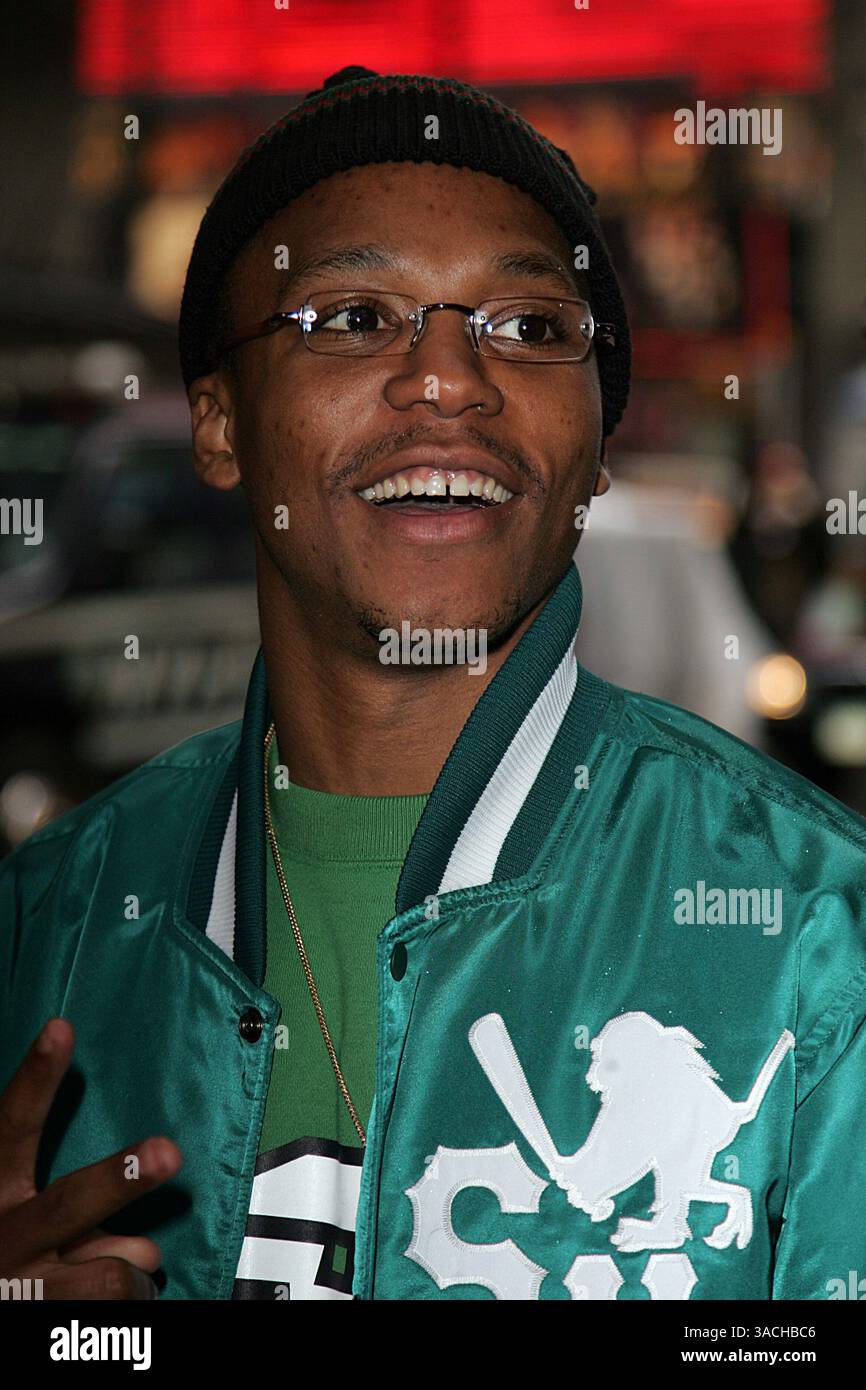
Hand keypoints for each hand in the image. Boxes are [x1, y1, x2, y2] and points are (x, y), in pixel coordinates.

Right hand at [0, 1017, 182, 1298]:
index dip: (36, 1079)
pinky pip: (126, 1306)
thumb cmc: (11, 1261)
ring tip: (126, 1268)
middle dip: (120, 1178)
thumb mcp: (16, 1221)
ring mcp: (29, 1293)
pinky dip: (136, 1300)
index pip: (12, 1126)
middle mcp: (6, 1240)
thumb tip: (135, 1235)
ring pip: (111, 1272)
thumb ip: (67, 1211)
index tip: (61, 1028)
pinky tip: (117, 1305)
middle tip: (166, 1151)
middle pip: (69, 1205)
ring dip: (133, 1266)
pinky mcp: (48, 1331)